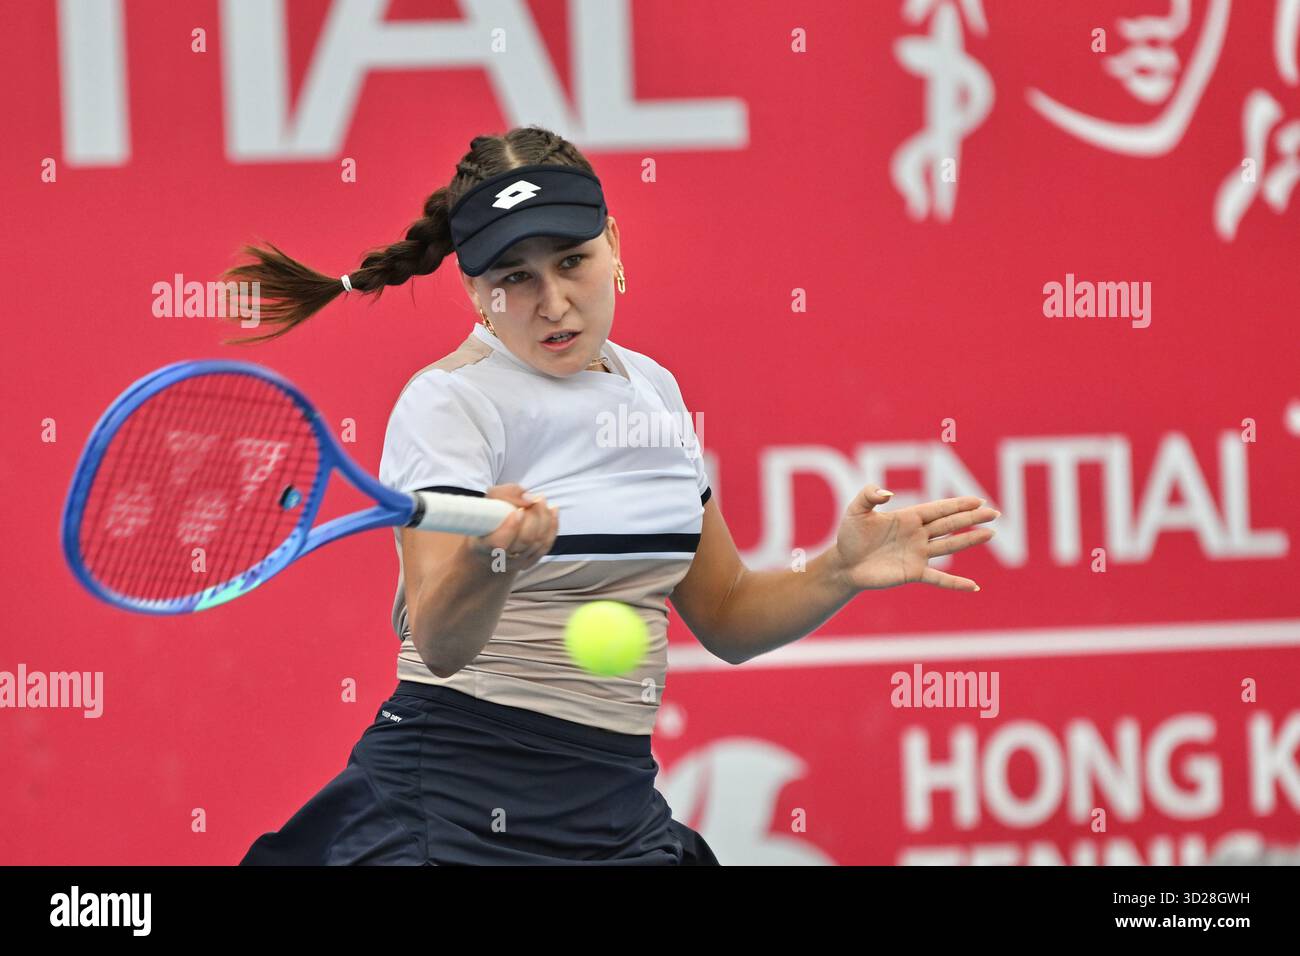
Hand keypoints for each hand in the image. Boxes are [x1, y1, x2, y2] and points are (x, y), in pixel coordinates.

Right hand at [467, 483, 558, 571]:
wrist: (490, 539)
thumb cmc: (488, 517)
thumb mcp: (490, 500)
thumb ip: (506, 494)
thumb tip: (528, 498)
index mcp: (484, 546)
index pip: (498, 543)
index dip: (511, 528)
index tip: (519, 511)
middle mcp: (500, 558)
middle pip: (524, 541)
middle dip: (534, 518)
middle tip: (536, 499)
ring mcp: (517, 562)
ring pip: (538, 543)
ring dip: (544, 519)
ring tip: (541, 501)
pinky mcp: (530, 561)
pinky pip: (546, 545)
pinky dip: (552, 526)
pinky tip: (553, 510)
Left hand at [831, 485, 997, 592]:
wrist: (844, 563)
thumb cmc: (850, 534)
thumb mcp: (856, 509)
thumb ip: (869, 495)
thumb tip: (889, 494)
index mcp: (909, 517)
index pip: (939, 509)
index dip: (958, 504)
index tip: (978, 501)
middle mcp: (918, 534)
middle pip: (950, 524)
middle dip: (972, 518)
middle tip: (995, 513)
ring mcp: (918, 554)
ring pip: (949, 545)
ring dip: (970, 540)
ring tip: (991, 534)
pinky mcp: (913, 573)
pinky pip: (939, 579)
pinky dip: (955, 583)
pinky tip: (974, 587)